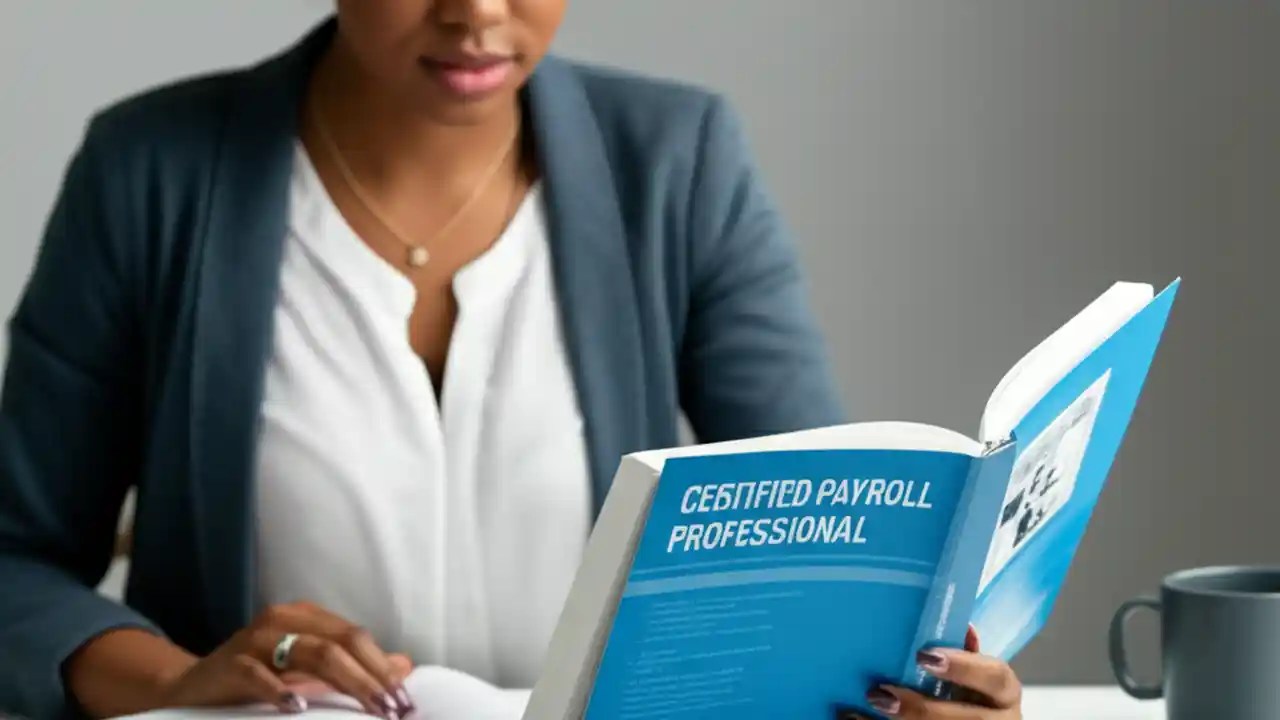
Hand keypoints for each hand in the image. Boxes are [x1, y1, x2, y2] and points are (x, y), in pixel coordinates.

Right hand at [158, 601, 414, 717]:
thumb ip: (353, 668)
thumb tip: (404, 666)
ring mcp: (256, 638)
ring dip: (348, 682)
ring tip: (370, 709)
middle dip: (373, 677)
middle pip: (341, 642)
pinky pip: (259, 673)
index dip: (383, 666)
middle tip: (394, 709)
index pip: (356, 636)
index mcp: (306, 617)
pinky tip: (298, 707)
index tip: (405, 700)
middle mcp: (284, 619)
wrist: (190, 689)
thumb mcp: (309, 673)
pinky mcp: (231, 662)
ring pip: (312, 653)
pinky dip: (281, 689)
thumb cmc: (256, 680)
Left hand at [845, 626, 1021, 718]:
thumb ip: (966, 654)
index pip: (994, 676)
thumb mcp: (975, 674)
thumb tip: (964, 626)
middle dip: (921, 709)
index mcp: (1004, 692)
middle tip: (880, 695)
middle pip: (966, 719)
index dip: (963, 667)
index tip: (923, 656)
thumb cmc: (972, 693)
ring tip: (860, 713)